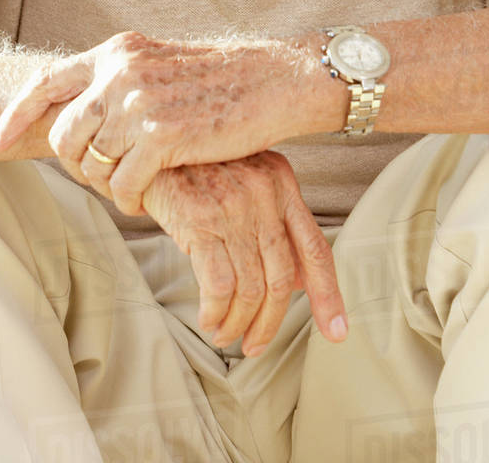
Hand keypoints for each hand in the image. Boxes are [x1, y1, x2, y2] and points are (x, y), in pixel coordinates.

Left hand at [0, 30, 324, 214]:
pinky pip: (122, 185)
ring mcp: (140, 103)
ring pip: (91, 162)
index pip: (46, 81)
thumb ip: (119, 79)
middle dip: (72, 164)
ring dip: (103, 184)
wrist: (273, 82)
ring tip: (125, 187)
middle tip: (95, 178)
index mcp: (118, 50)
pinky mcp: (162, 136)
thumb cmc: (221, 80)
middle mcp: (121, 71)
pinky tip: (144, 198)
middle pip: (63, 133)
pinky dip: (128, 200)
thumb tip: (79, 111)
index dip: (16, 115)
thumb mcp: (160, 64)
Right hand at [143, 151, 347, 356]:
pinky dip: (215, 312)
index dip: (328, 295)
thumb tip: (298, 281)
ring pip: (251, 288)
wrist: (152, 145)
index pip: (314, 248)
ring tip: (226, 334)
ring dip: (238, 323)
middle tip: (256, 343)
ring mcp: (233, 208)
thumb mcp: (246, 181)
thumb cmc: (198, 167)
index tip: (336, 331)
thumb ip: (274, 223)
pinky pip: (218, 286)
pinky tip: (208, 318)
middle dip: (271, 322)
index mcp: (282, 182)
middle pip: (282, 278)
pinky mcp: (200, 221)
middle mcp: (264, 194)